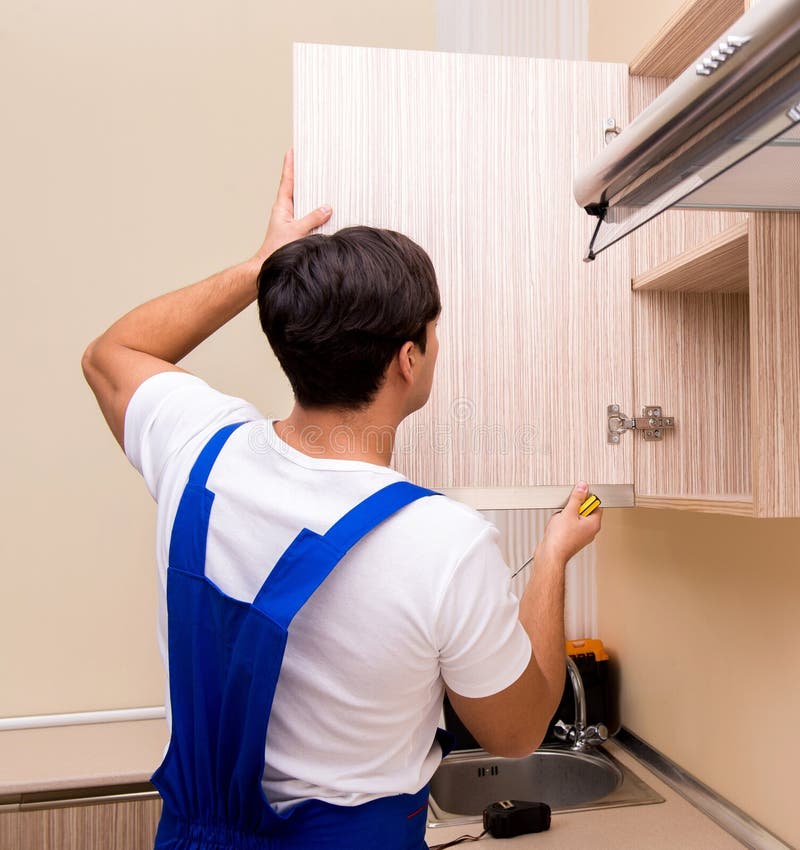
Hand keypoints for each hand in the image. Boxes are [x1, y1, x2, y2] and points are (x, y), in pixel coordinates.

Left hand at [252, 149, 332, 265]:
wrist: (270, 267)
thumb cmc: (277, 251)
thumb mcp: (297, 231)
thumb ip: (312, 218)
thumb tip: (327, 208)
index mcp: (282, 207)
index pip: (287, 181)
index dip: (290, 165)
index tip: (292, 150)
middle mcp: (286, 212)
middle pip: (297, 189)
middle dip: (304, 175)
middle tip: (311, 160)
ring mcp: (292, 222)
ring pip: (305, 203)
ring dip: (313, 194)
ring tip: (323, 181)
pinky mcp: (298, 232)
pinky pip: (310, 217)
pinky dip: (318, 211)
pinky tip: (328, 210)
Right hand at [535, 482, 601, 563]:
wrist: (550, 554)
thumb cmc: (561, 539)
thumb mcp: (569, 512)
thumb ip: (577, 498)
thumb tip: (583, 488)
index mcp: (594, 524)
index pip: (596, 505)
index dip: (586, 499)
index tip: (578, 497)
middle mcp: (589, 531)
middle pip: (584, 512)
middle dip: (573, 508)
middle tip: (567, 510)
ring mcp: (581, 536)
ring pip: (574, 518)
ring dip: (566, 516)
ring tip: (560, 520)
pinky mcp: (572, 539)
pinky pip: (568, 526)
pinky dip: (562, 524)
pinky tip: (556, 527)